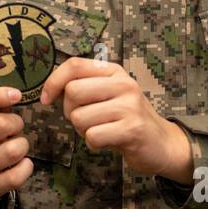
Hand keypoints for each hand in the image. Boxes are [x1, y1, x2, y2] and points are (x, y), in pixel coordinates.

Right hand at [0, 86, 30, 202]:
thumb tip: (12, 97)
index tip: (16, 94)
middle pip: (0, 124)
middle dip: (16, 122)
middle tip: (15, 127)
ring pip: (14, 150)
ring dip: (22, 144)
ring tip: (15, 145)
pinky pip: (19, 174)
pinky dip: (26, 165)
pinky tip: (20, 162)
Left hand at [39, 58, 191, 180]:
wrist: (161, 143)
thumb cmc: (126, 118)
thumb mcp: (108, 94)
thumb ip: (84, 86)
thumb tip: (49, 89)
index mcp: (114, 71)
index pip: (74, 65)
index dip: (53, 82)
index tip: (46, 99)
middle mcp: (123, 84)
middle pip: (73, 91)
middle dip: (69, 111)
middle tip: (84, 120)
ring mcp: (129, 106)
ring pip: (79, 117)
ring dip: (82, 130)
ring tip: (100, 130)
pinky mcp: (132, 129)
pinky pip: (92, 136)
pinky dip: (93, 143)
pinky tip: (107, 141)